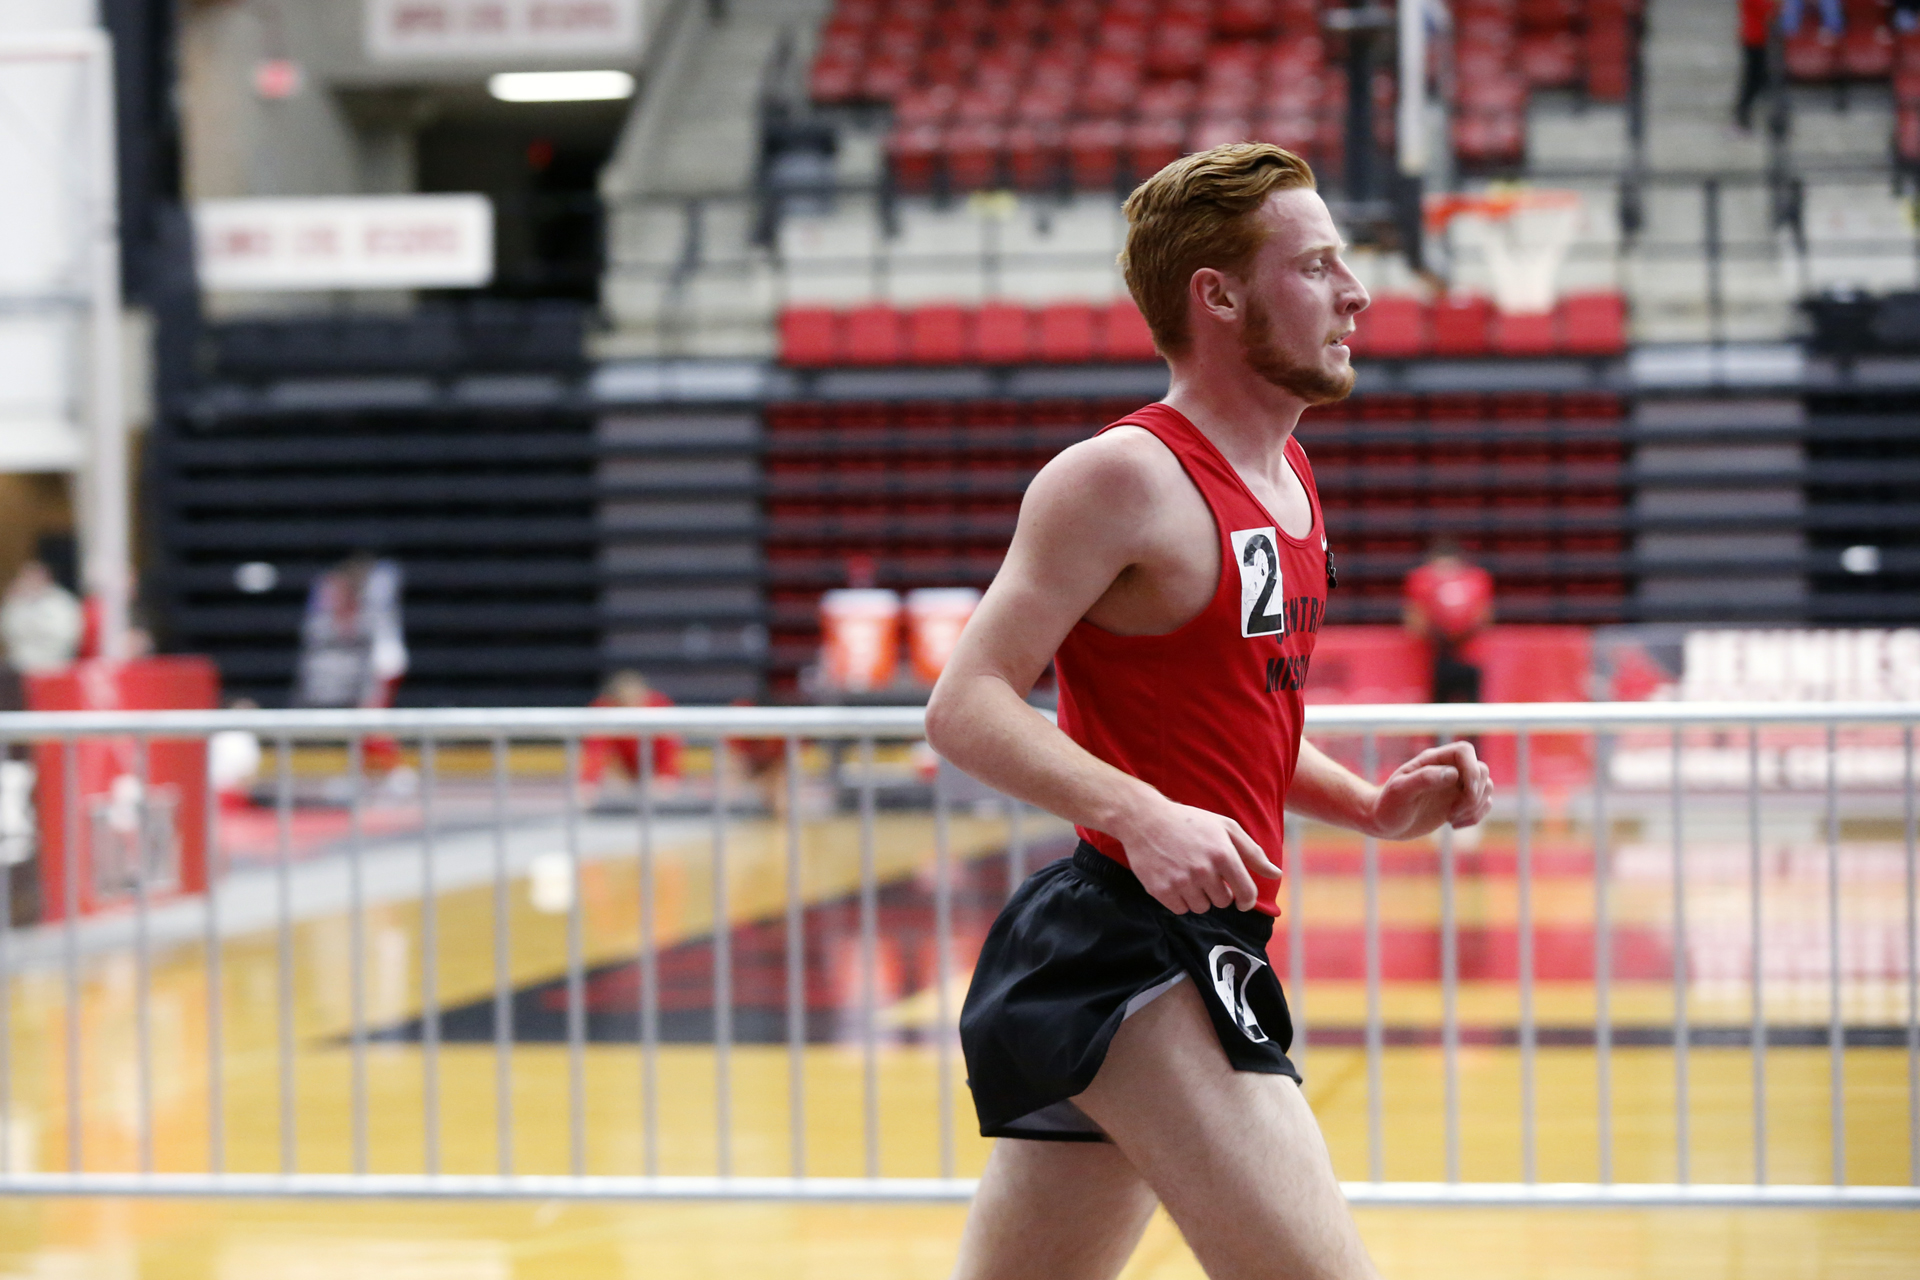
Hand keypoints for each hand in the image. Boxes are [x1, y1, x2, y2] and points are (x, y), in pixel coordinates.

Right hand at [1114, 798, 1281, 913]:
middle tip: (1205, 874)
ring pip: (1201, 907)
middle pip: (1222, 902)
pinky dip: (1180, 900)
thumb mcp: (1225, 828)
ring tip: (1188, 875)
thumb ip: (1253, 853)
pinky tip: (1174, 880)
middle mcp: (1203, 870)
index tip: (1241, 901)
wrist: (1145, 819)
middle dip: (1218, 892)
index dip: (1246, 900)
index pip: (1246, 893)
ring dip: (1198, 896)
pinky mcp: (1161, 890)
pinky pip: (1180, 909)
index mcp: (1223, 854)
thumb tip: (1275, 874)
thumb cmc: (1189, 822)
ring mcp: (1181, 881)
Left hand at [1370, 740, 1492, 840]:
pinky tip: (1453, 825)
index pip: (1464, 751)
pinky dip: (1476, 816)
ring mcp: (1455, 786)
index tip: (1465, 792)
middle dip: (1474, 795)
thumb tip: (1453, 773)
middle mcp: (1447, 769)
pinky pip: (1484, 804)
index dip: (1472, 770)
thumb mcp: (1400, 791)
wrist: (1384, 822)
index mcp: (1432, 760)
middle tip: (1451, 813)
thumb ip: (1424, 778)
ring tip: (1451, 818)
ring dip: (1475, 807)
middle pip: (1481, 770)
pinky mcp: (1460, 802)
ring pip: (1486, 787)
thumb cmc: (1388, 805)